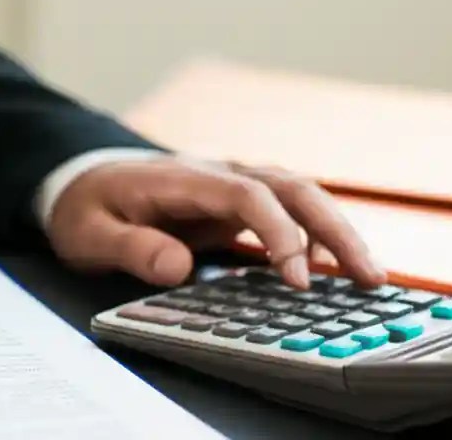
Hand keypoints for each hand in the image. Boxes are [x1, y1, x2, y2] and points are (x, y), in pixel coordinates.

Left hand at [46, 156, 386, 288]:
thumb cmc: (86, 207)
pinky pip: (287, 212)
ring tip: (369, 277)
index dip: (279, 233)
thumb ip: (131, 247)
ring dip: (335, 231)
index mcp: (184, 177)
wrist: (81, 182)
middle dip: (334, 229)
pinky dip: (316, 236)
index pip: (248, 195)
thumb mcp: (90, 233)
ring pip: (298, 196)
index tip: (297, 278)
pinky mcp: (236, 204)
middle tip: (367, 276)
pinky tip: (333, 269)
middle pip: (290, 187)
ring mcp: (231, 186)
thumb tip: (177, 267)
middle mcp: (217, 173)